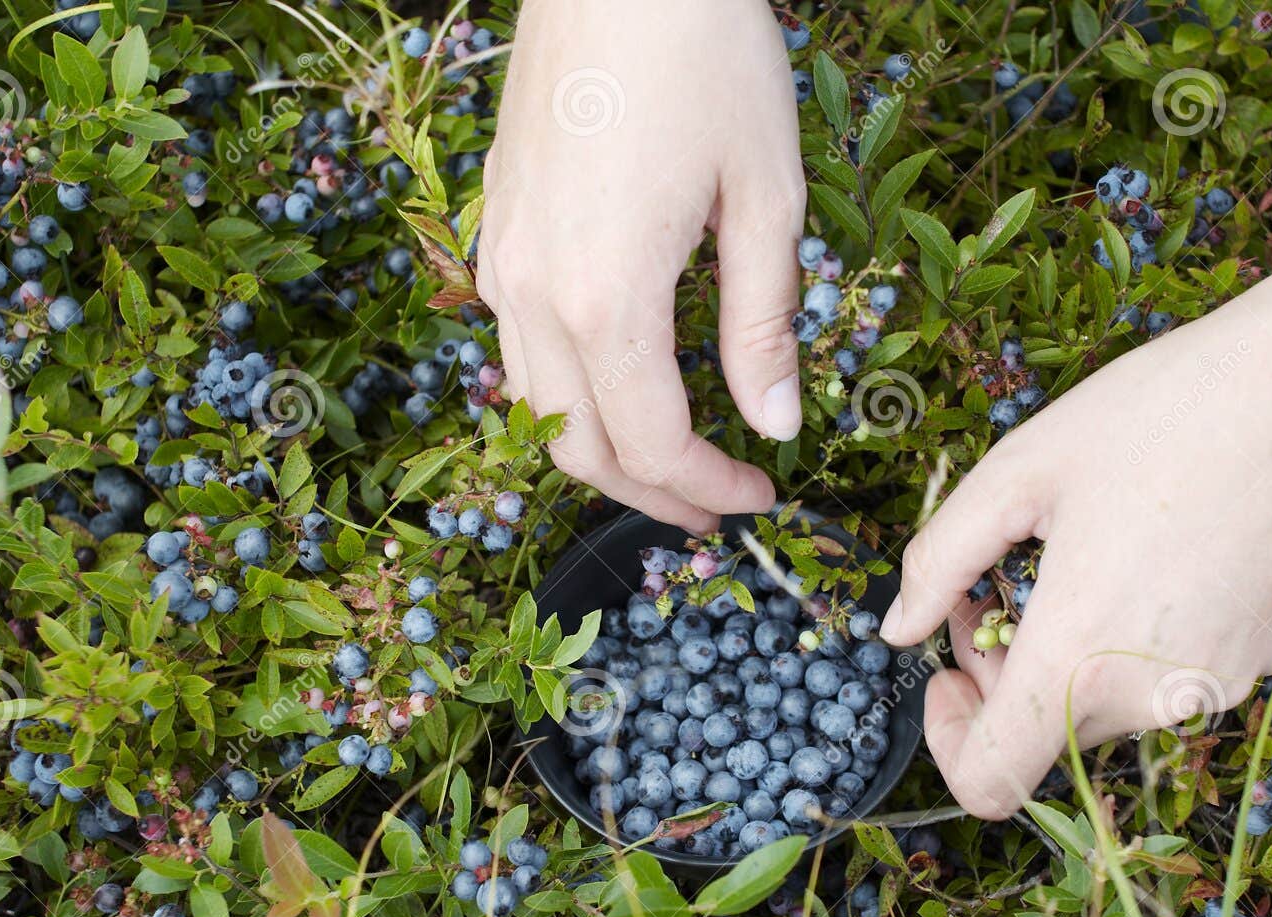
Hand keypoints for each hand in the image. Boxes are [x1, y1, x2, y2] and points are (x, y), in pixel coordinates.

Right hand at [478, 0, 805, 532]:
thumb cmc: (704, 58)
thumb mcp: (765, 197)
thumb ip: (763, 325)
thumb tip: (775, 422)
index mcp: (606, 297)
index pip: (654, 443)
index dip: (711, 488)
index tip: (763, 495)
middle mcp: (532, 293)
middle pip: (579, 447)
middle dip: (652, 493)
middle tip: (718, 503)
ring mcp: (501, 260)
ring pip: (536, 406)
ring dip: (603, 450)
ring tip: (672, 458)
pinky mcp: (497, 228)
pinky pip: (519, 347)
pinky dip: (569, 392)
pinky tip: (621, 380)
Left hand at [879, 274, 1271, 818]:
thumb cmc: (1157, 415)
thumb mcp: (1017, 474)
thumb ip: (938, 564)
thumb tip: (895, 632)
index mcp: (1079, 657)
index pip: (990, 782)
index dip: (949, 741)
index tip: (948, 670)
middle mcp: (1152, 696)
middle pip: (1045, 732)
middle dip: (1004, 670)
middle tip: (1005, 574)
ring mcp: (1214, 686)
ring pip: (1105, 706)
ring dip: (1070, 653)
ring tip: (1080, 553)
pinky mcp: (1259, 663)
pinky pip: (1167, 678)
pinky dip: (1134, 640)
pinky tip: (1149, 551)